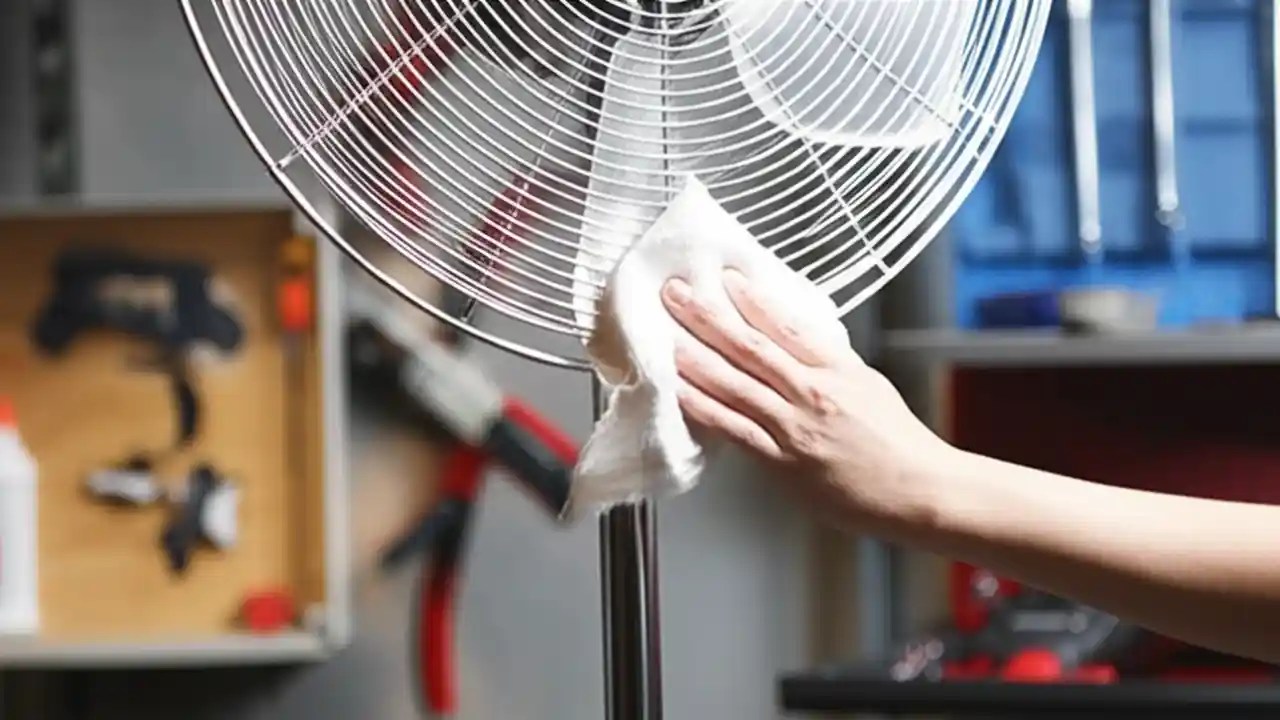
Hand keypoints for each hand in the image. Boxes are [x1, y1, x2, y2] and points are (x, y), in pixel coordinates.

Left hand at [661, 269, 955, 529]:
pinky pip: (735, 429)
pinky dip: (705, 408)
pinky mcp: (783, 463)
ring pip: (736, 384)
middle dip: (708, 317)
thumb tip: (789, 336)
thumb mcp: (867, 383)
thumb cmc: (897, 440)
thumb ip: (827, 360)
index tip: (725, 278)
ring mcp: (796, 428)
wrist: (918, 491)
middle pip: (751, 347)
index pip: (786, 324)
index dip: (751, 298)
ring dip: (696, 356)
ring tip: (666, 335)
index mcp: (838, 368)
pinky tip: (680, 391)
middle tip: (677, 294)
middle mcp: (814, 392)